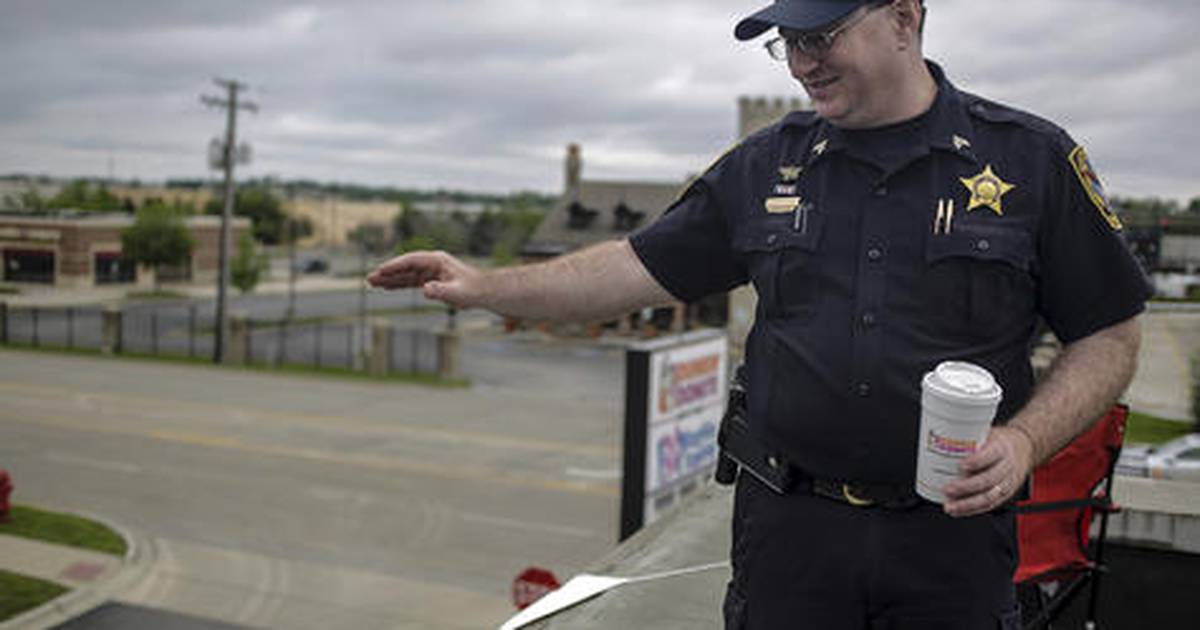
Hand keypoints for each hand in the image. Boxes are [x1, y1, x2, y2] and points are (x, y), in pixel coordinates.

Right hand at [367, 251, 482, 308]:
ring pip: (405, 274)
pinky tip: (386, 288)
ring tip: (371, 283)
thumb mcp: (457, 293)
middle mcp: (431, 263)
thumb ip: (441, 291)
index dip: (395, 266)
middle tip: (369, 278)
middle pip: (405, 266)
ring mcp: (430, 271)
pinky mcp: (430, 280)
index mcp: (437, 260)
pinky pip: (410, 281)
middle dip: (387, 272)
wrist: (483, 292)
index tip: (381, 271)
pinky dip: (398, 284)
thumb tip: (425, 289)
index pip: (411, 261)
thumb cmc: (472, 290)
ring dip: (389, 279)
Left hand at [942, 425, 1034, 517]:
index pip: (991, 455)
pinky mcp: (1006, 494)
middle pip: (989, 479)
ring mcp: (1008, 482)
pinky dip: (973, 510)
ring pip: (990, 496)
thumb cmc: (1001, 442)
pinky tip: (959, 511)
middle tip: (948, 489)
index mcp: (1002, 448)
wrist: (1023, 449)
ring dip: (968, 504)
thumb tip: (942, 442)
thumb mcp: (987, 434)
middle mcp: (1007, 466)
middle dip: (967, 487)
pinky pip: (990, 505)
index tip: (961, 465)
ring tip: (950, 505)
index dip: (976, 461)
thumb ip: (969, 440)